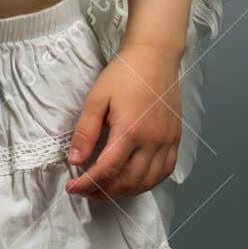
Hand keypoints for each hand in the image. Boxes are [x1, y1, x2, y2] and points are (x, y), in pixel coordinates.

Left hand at [65, 42, 180, 199]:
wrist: (155, 56)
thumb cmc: (125, 73)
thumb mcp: (96, 99)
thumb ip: (85, 132)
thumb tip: (75, 160)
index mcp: (130, 130)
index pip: (107, 170)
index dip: (87, 184)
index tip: (72, 188)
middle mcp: (152, 140)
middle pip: (127, 181)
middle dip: (103, 192)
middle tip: (85, 191)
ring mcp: (167, 141)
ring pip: (147, 182)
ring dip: (124, 192)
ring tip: (105, 189)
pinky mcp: (175, 138)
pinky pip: (165, 171)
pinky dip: (147, 183)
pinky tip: (133, 181)